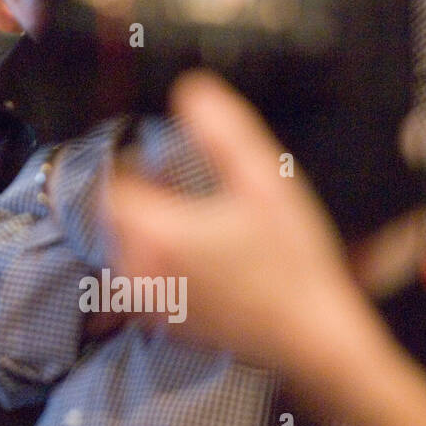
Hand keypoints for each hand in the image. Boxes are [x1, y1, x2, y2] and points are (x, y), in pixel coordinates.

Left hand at [102, 70, 386, 371]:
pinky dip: (160, 260)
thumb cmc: (293, 260)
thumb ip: (223, 129)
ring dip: (150, 227)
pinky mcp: (162, 321)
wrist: (314, 336)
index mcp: (155, 231)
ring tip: (199, 222)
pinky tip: (204, 258)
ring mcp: (149, 299)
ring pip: (125, 245)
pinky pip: (142, 277)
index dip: (134, 165)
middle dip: (143, 194)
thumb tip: (191, 89)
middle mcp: (139, 268)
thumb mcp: (264, 180)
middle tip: (186, 189)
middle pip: (116, 213)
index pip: (112, 182)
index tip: (165, 163)